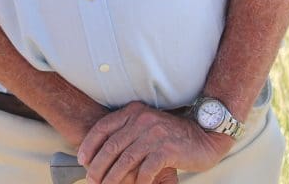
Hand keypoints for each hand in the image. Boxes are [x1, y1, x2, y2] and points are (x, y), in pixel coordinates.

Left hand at [79, 102, 232, 183]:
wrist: (206, 135)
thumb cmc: (173, 134)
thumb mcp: (147, 124)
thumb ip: (128, 130)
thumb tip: (105, 149)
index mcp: (133, 111)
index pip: (103, 127)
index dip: (89, 144)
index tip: (82, 160)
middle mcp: (141, 120)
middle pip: (112, 145)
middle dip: (98, 165)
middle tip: (91, 179)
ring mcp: (154, 134)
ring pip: (126, 159)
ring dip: (113, 176)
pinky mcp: (168, 150)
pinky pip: (146, 169)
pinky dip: (138, 181)